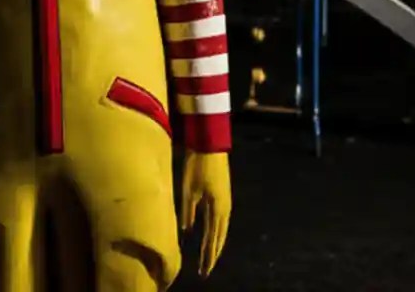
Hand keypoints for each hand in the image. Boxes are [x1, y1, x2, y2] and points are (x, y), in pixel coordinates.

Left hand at [179, 150, 231, 277]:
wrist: (210, 143)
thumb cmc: (196, 165)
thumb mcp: (188, 189)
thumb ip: (188, 211)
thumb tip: (187, 231)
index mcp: (217, 208)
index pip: (213, 238)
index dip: (208, 255)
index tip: (204, 270)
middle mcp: (225, 208)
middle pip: (220, 236)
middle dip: (213, 253)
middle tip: (207, 269)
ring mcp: (227, 200)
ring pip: (223, 229)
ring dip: (217, 243)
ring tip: (211, 256)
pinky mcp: (224, 194)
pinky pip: (222, 220)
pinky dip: (218, 231)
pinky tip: (215, 234)